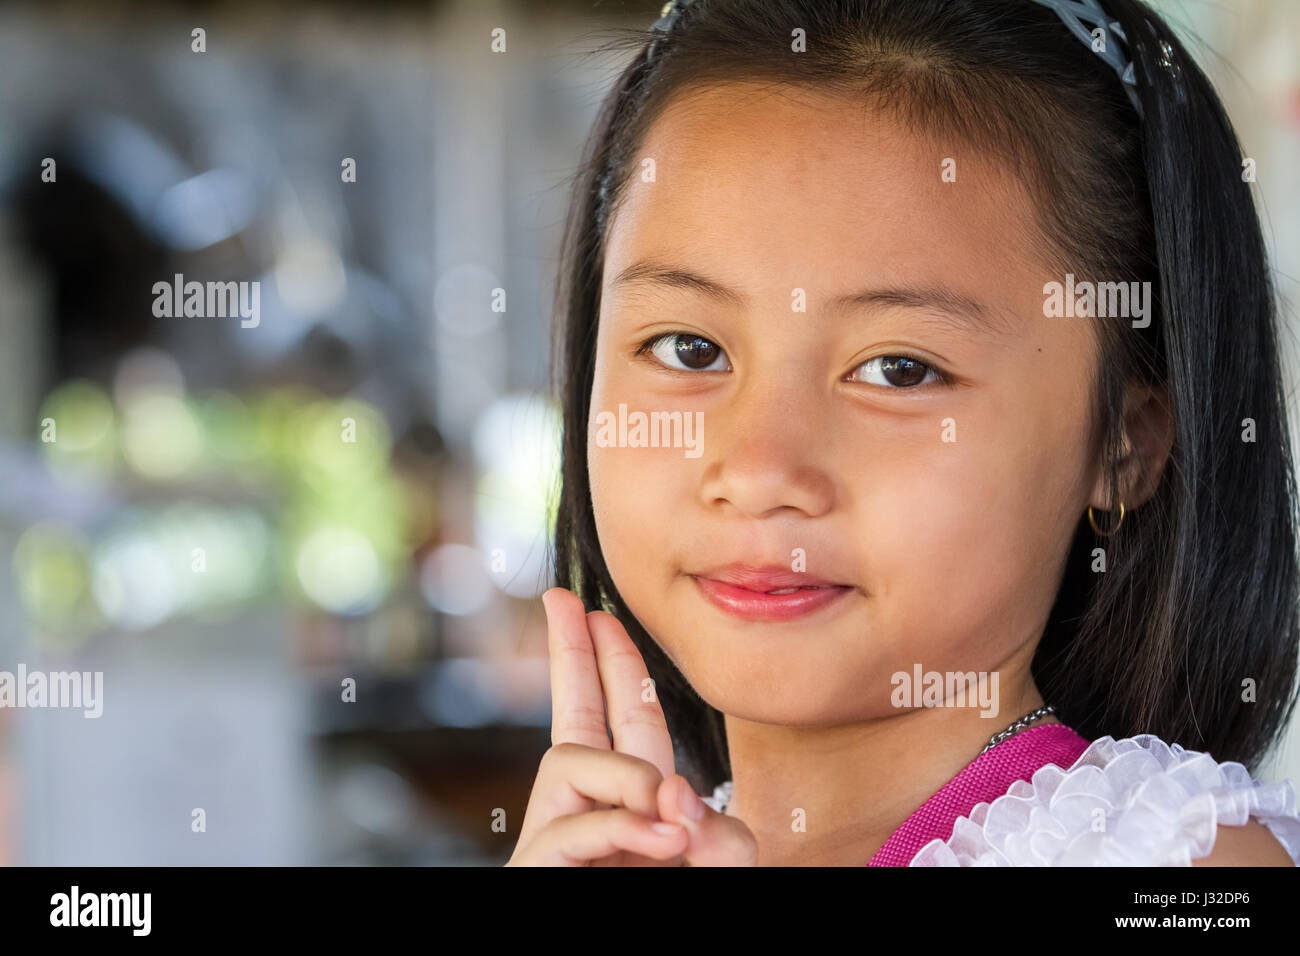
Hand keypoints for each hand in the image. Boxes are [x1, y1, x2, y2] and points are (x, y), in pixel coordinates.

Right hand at [505, 587, 757, 865]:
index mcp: (637, 805)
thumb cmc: (686, 915)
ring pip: (570, 761)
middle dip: (570, 653)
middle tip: (559, 596)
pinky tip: (661, 844)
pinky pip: (570, 827)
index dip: (617, 666)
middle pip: (573, 716)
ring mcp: (552, 839)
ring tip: (671, 832)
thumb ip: (719, 836)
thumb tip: (671, 793)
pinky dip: (621, 829)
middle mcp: (588, 813)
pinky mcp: (535, 869)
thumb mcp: (721, 867)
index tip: (600, 616)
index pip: (627, 721)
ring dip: (627, 778)